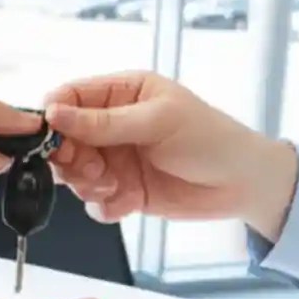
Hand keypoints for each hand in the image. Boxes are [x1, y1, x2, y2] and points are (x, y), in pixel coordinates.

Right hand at [43, 72, 298, 239]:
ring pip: (74, 174)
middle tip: (90, 169)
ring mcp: (116, 160)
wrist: (243, 184)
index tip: (54, 137)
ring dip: (87, 185)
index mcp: (122, 93)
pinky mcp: (122, 191)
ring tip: (114, 186)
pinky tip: (127, 202)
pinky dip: (104, 206)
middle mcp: (112, 126)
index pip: (69, 97)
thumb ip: (104, 121)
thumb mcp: (157, 121)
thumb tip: (55, 113)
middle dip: (70, 158)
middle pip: (64, 140)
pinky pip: (94, 202)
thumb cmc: (209, 139)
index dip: (55, 116)